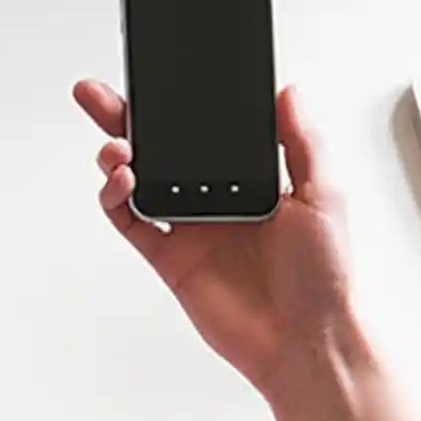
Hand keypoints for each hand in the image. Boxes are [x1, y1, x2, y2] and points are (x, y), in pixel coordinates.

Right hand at [73, 80, 352, 398]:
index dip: (174, 105)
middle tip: (97, 95)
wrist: (304, 339)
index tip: (156, 80)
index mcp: (247, 178)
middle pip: (156, 147)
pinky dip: (114, 200)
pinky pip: (128, 222)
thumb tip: (288, 92)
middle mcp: (211, 198)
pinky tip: (122, 183)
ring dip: (116, 157)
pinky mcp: (167, 257)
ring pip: (135, 180)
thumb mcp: (324, 195)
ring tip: (116, 149)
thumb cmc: (324, 277)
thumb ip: (302, 142)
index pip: (201, 131)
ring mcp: (186, 227)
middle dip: (122, 118)